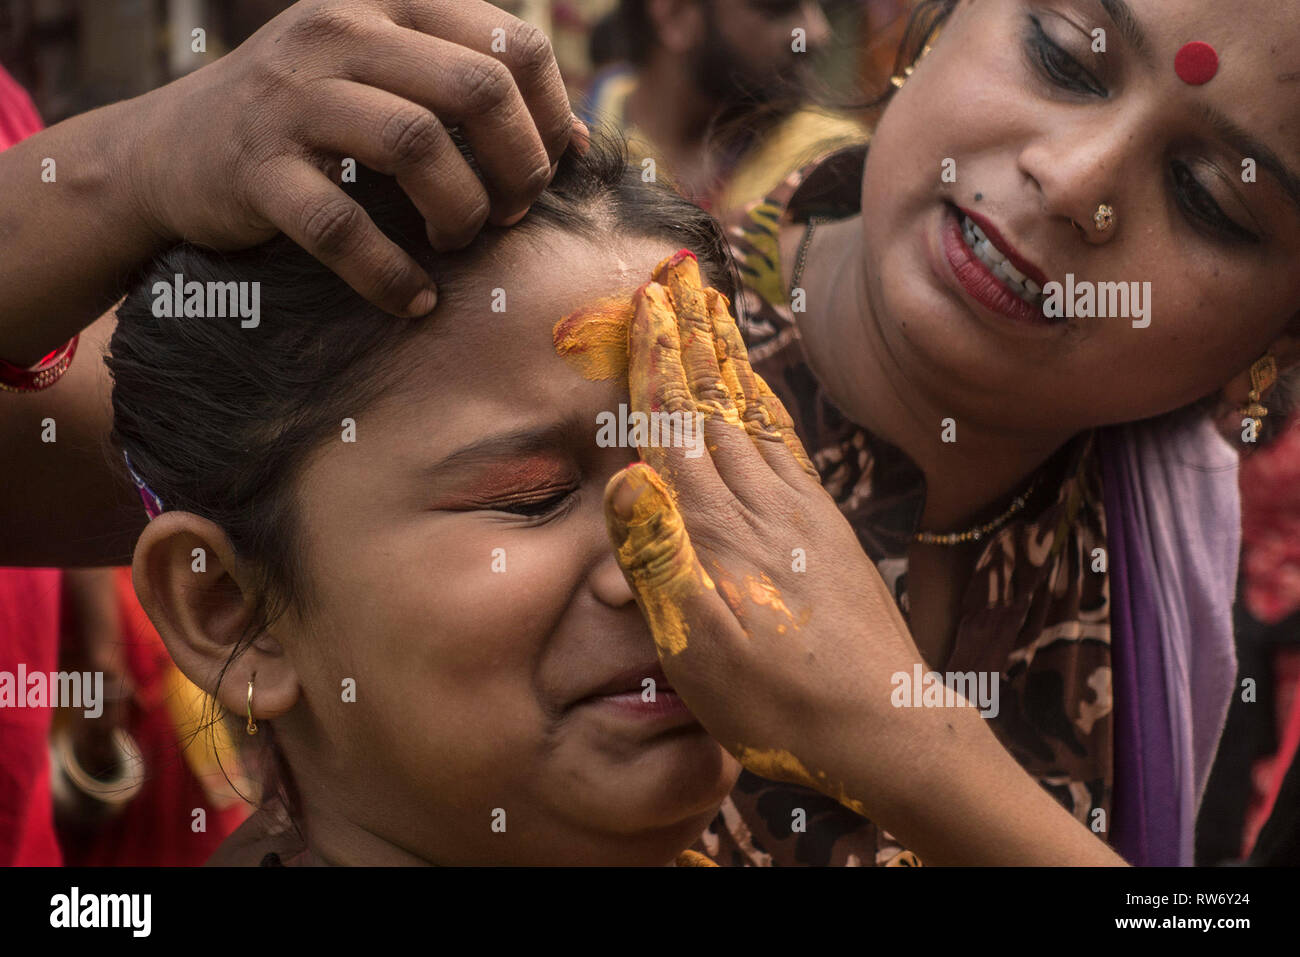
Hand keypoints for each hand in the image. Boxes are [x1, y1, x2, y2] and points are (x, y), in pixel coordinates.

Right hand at [130, 0, 584, 317]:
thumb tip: (578, 141)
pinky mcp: (255, 168)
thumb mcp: (387, 80)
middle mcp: (340, 32)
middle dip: (518, 166)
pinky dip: (390, 274)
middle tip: (510, 213)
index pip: (511, 41)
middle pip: (477, 87)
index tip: (546, 169)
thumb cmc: (307, 122)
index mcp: (388, 7)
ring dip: (461, 210)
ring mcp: (292, 97)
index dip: (550, 115)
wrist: (170, 150)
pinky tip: (414, 297)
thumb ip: (471, 93)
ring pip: (417, 143)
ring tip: (457, 242)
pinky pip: (342, 225)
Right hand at [601, 251, 921, 812]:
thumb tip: (626, 475)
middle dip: (691, 336)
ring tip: (714, 311)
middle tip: (678, 274)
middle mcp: (761, 506)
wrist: (887, 729)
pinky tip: (762, 396)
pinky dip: (769, 408)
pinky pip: (790, 449)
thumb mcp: (701, 650)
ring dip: (728, 360)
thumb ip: (661, 560)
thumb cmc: (781, 704)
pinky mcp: (828, 530)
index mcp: (720, 529)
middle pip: (714, 404)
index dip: (658, 360)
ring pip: (753, 416)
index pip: (676, 425)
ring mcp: (801, 513)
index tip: (646, 299)